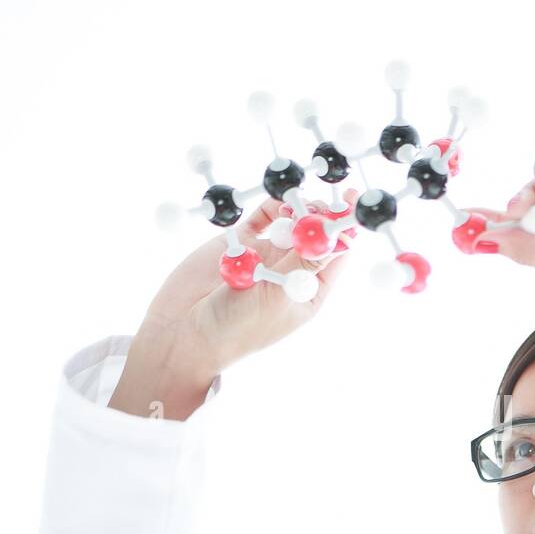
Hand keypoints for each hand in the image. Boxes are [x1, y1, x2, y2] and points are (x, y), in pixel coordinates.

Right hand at [110, 191, 358, 418]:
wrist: (183, 333)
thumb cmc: (236, 329)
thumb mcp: (277, 296)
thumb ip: (304, 263)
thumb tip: (339, 237)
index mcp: (309, 291)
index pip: (337, 254)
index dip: (346, 227)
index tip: (352, 200)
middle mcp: (291, 271)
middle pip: (316, 232)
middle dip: (320, 213)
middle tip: (313, 204)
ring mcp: (266, 255)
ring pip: (291, 220)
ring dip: (296, 207)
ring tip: (290, 207)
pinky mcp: (239, 242)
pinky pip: (262, 216)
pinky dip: (270, 205)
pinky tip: (274, 203)